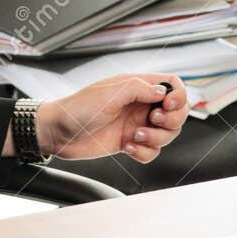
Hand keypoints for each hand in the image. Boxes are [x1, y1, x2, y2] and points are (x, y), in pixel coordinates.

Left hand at [37, 73, 187, 162]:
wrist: (58, 132)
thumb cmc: (77, 108)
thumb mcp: (110, 93)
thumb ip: (139, 88)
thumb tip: (162, 92)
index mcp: (137, 86)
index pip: (171, 85)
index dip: (178, 95)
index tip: (168, 105)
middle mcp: (140, 105)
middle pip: (176, 113)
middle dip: (171, 120)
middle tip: (153, 120)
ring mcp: (136, 125)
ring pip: (167, 134)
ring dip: (157, 138)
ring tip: (136, 136)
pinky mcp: (129, 143)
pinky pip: (151, 152)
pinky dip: (144, 152)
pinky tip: (128, 148)